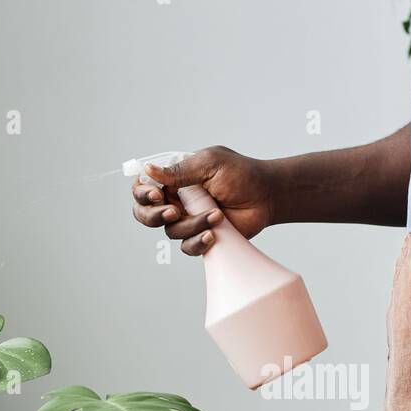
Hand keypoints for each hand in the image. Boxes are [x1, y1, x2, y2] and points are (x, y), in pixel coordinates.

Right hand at [130, 146, 276, 255]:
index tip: (158, 194)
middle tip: (175, 212)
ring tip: (217, 215)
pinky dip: (198, 242)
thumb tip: (148, 170)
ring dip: (192, 225)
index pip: (143, 188)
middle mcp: (177, 200)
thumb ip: (179, 171)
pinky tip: (213, 234)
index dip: (142, 194)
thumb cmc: (241, 174)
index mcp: (174, 179)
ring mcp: (188, 220)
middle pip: (145, 214)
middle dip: (154, 216)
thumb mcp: (209, 164)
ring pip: (171, 231)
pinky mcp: (202, 237)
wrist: (267, 196)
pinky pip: (188, 247)